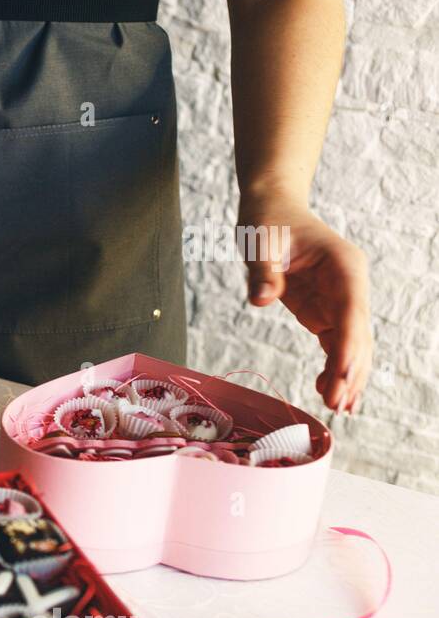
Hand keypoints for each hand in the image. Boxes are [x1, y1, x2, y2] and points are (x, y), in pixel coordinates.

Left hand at [238, 194, 371, 412]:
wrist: (272, 207)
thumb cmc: (268, 220)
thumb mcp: (260, 240)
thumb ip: (262, 271)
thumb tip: (261, 299)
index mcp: (343, 267)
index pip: (351, 314)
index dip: (348, 349)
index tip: (341, 379)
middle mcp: (350, 285)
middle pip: (358, 335)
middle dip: (351, 371)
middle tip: (338, 406)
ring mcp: (340, 300)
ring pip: (352, 345)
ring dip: (348, 376)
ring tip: (339, 409)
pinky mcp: (325, 310)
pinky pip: (335, 344)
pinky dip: (335, 368)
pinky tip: (328, 393)